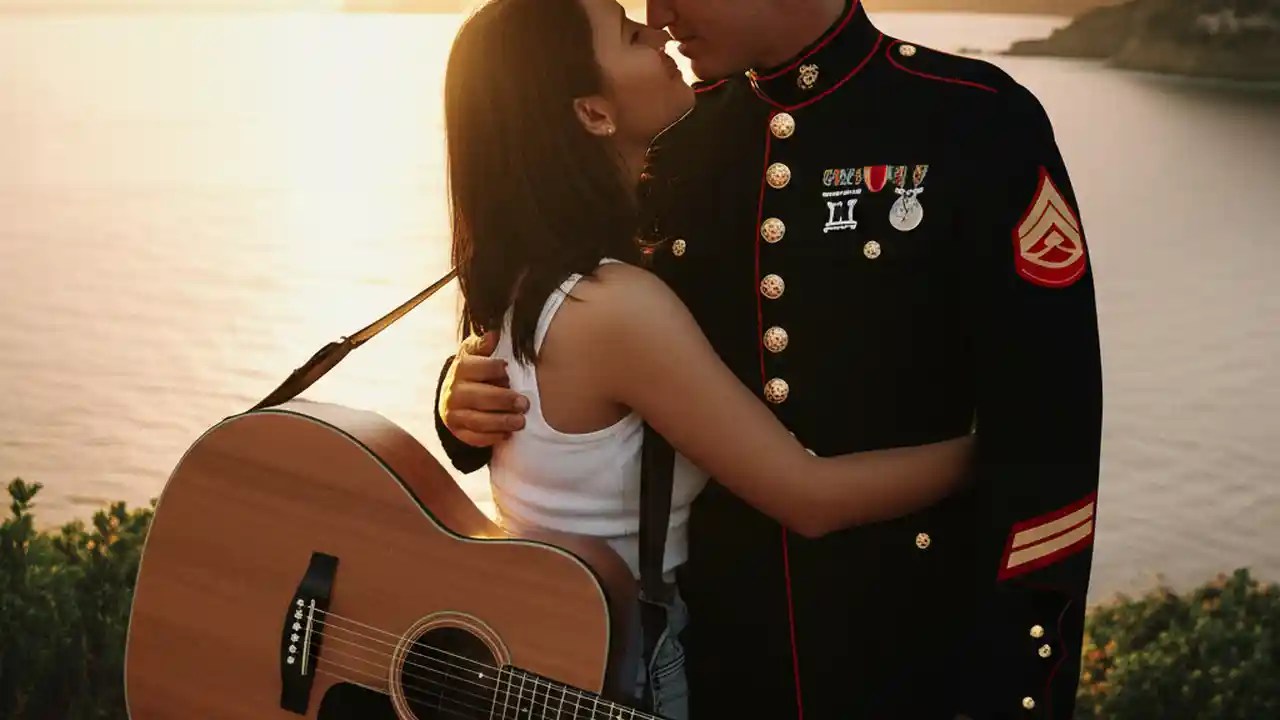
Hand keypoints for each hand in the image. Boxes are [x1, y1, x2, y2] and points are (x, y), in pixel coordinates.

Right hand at [438, 331, 528, 447]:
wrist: (454, 394)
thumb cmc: (475, 370)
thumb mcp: (477, 353)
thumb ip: (485, 344)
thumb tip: (495, 334)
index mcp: (461, 368)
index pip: (480, 368)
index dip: (498, 370)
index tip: (511, 372)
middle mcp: (453, 391)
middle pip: (480, 397)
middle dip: (504, 401)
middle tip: (525, 404)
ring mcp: (453, 413)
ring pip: (478, 421)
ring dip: (501, 422)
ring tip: (520, 422)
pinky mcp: (458, 431)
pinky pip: (474, 438)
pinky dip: (491, 438)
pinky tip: (507, 435)